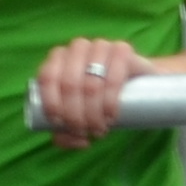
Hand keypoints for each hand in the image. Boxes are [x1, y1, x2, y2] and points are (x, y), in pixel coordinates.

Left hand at [31, 33, 147, 144]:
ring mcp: (101, 46)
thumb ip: (67, 131)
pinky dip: (109, 102)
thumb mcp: (80, 113)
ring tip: (99, 130)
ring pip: (90, 85)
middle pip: (69, 85)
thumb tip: (74, 140)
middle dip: (75, 116)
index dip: (52, 104)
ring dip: (93, 114)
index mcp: (58, 57)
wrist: (138, 83)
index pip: (47, 77)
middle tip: (84, 132)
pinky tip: (110, 116)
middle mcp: (77, 47)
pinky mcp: (122, 50)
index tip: (61, 125)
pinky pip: (112, 78)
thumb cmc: (101, 99)